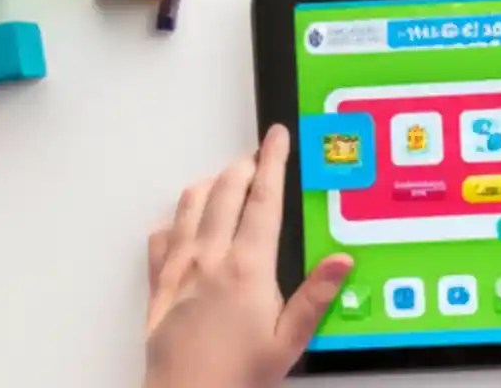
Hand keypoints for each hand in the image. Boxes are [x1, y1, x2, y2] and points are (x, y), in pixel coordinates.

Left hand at [145, 126, 352, 387]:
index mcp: (247, 266)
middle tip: (259, 157)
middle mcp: (210, 257)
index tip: (277, 136)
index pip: (263, 198)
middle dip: (243, 165)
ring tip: (226, 182)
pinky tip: (186, 228)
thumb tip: (342, 261)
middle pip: (225, 189)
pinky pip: (162, 237)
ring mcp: (180, 267)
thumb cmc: (236, 375)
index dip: (272, 161)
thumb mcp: (288, 341)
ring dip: (210, 184)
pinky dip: (176, 222)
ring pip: (190, 204)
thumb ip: (316, 297)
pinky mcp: (159, 283)